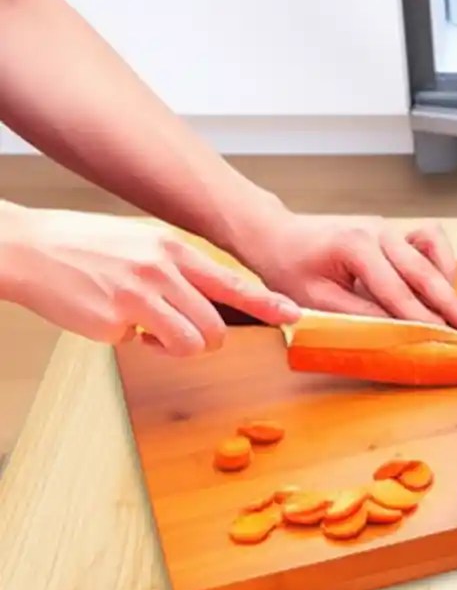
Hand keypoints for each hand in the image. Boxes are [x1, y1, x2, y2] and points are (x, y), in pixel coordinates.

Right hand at [0, 203, 300, 355]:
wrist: (29, 248)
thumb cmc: (86, 246)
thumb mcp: (142, 241)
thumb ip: (178, 267)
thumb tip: (209, 295)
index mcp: (173, 248)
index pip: (233, 282)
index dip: (268, 303)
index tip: (294, 315)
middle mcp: (161, 270)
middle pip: (216, 327)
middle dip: (205, 340)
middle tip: (176, 332)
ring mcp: (138, 296)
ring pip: (190, 344)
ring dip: (174, 347)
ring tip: (146, 329)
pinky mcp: (114, 321)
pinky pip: (144, 348)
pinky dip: (134, 344)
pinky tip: (110, 320)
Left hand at [234, 214, 456, 331]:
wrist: (278, 235)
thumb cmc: (290, 267)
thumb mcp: (316, 300)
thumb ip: (359, 314)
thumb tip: (398, 333)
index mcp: (355, 245)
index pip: (396, 291)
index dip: (422, 318)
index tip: (443, 338)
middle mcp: (378, 231)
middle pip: (423, 271)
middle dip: (450, 302)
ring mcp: (389, 227)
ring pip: (433, 250)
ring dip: (447, 280)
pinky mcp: (394, 230)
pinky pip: (429, 241)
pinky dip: (440, 262)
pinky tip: (441, 285)